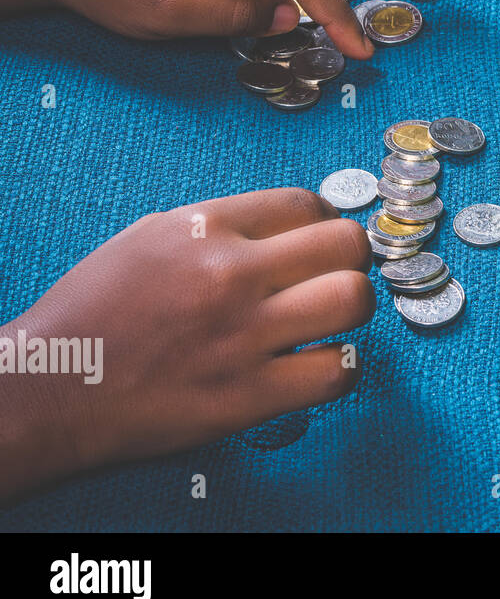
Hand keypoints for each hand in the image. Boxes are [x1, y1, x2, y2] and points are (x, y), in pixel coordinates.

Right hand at [0, 188, 375, 500]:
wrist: (47, 389)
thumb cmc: (94, 313)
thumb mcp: (148, 239)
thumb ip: (220, 226)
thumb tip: (289, 223)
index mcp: (203, 228)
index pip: (305, 202)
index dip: (323, 221)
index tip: (318, 243)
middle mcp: (229, 274)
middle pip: (346, 243)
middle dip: (351, 259)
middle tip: (334, 278)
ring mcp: (241, 336)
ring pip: (352, 300)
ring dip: (353, 310)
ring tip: (330, 321)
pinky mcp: (247, 396)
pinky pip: (337, 371)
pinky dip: (339, 368)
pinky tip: (317, 365)